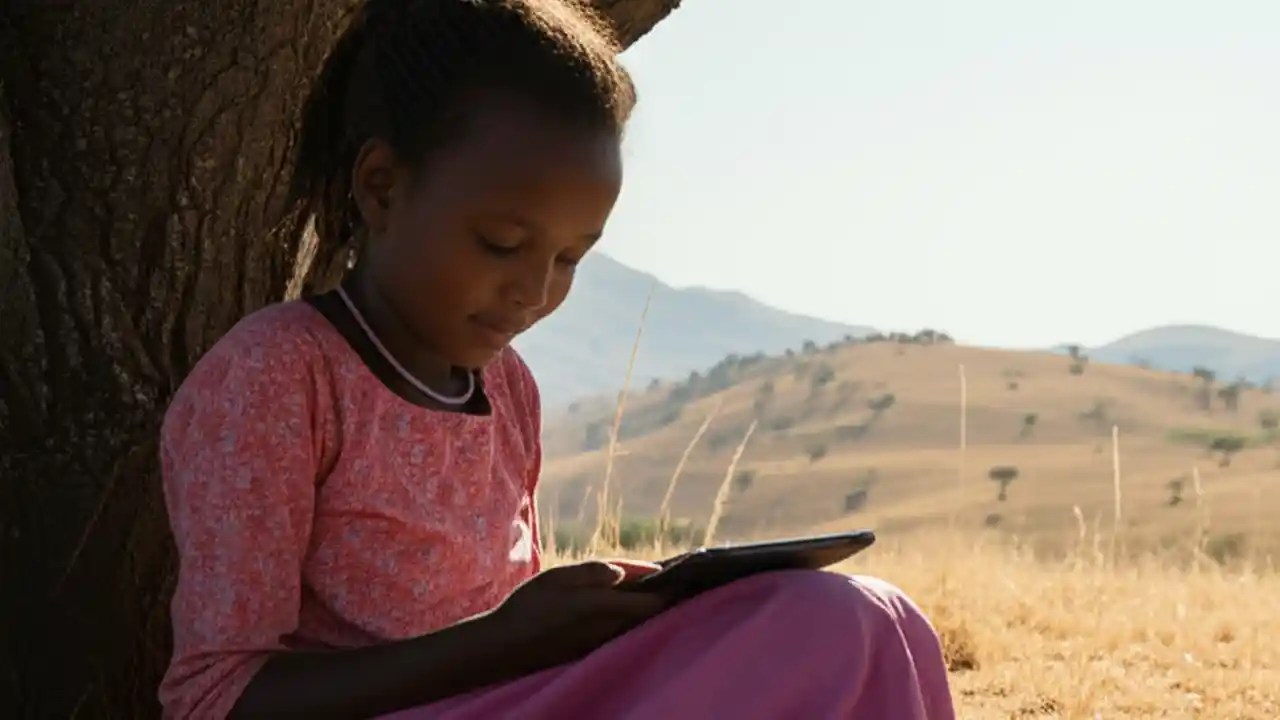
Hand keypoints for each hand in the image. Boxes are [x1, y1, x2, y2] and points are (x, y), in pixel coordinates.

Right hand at [488, 561, 669, 669]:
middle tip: (670, 578)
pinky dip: (628, 617)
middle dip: (659, 595)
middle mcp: (608, 628)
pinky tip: (625, 606)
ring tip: (651, 587)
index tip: (678, 572)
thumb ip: (592, 573)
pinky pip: (620, 630)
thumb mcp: (557, 578)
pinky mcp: (592, 649)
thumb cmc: (529, 605)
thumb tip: (623, 572)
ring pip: (634, 623)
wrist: (507, 645)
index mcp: (602, 607)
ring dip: (644, 607)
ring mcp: (602, 642)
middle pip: (646, 614)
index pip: (649, 601)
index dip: (666, 587)